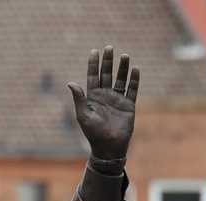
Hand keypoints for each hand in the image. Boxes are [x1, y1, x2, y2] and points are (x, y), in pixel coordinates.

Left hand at [66, 45, 139, 161]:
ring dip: (122, 68)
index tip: (94, 51)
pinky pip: (132, 90)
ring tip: (124, 55)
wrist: (108, 147)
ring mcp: (117, 100)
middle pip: (107, 74)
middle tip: (109, 48)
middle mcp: (105, 95)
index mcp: (93, 97)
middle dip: (108, 61)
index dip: (93, 64)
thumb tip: (70, 83)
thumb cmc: (93, 133)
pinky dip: (134, 80)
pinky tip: (135, 69)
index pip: (93, 76)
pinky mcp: (129, 105)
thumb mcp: (83, 115)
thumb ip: (79, 98)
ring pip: (120, 79)